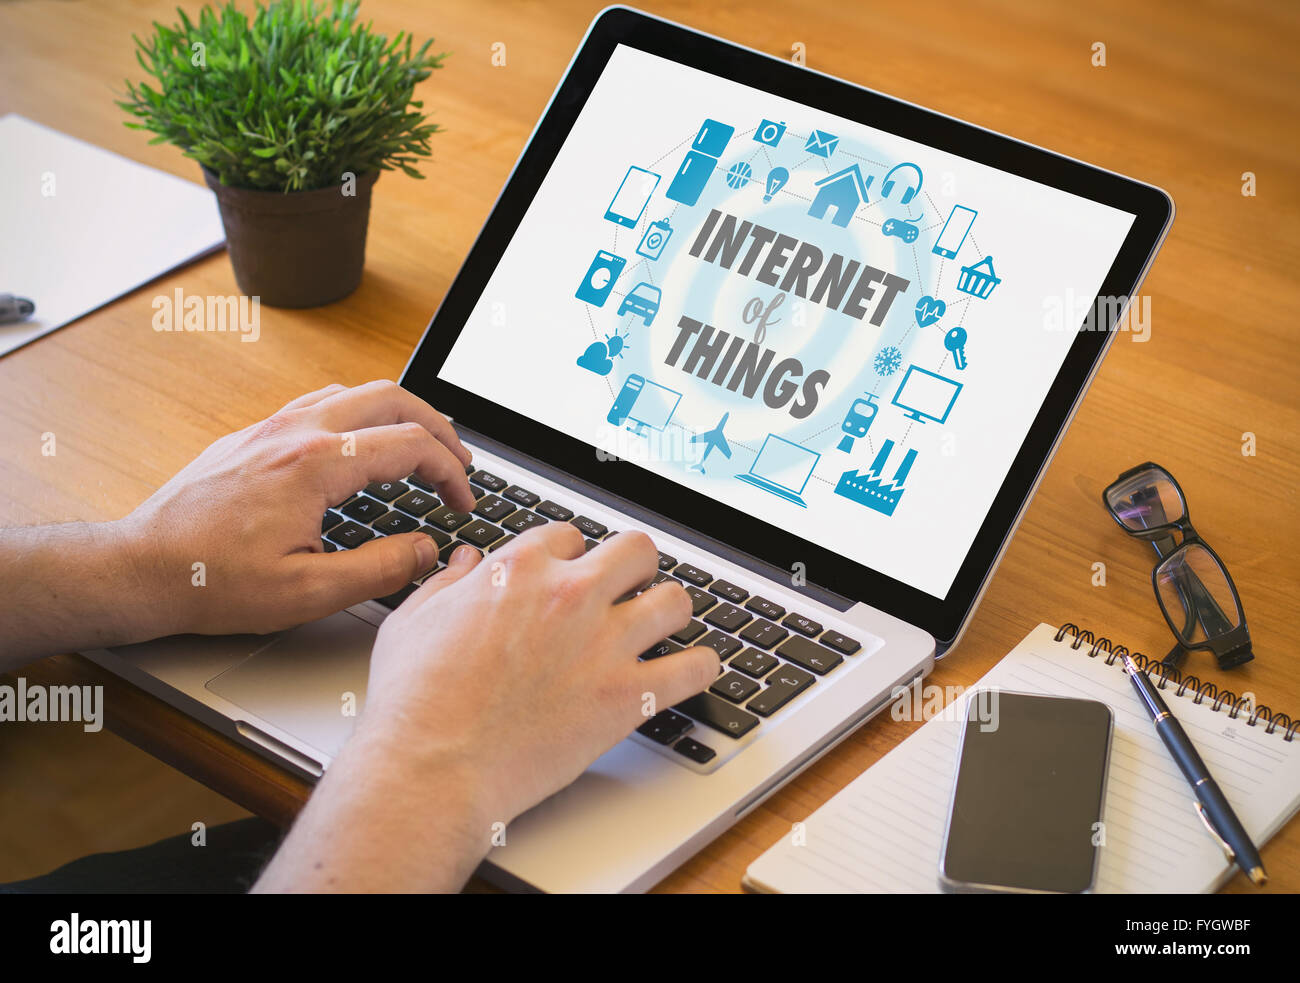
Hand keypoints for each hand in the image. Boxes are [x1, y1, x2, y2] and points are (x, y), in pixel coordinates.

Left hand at [118, 380, 475, 637]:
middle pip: (392, 398)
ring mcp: (273, 426)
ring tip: (423, 448)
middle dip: (438, 428)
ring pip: (358, 392)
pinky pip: (324, 402)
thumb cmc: (213, 581)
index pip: (411, 446)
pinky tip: (365, 444)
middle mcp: (296, 431)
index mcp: (316, 464)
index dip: (451, 473)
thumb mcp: (307, 593)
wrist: (141, 567)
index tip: (461, 503)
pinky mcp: (256, 434)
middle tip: (459, 464)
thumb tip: (426, 550)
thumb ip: (379, 569)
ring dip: (401, 415)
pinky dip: (363, 415)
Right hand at [255, 524, 718, 891]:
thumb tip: (463, 561)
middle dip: (634, 568)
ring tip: (661, 629)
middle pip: (637, 549)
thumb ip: (446, 583)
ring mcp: (605, 642)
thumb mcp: (413, 621)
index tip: (570, 578)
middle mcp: (570, 594)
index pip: (570, 536)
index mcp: (519, 569)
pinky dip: (699, 669)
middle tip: (628, 591)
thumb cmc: (414, 702)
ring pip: (676, 600)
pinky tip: (689, 672)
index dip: (570, 557)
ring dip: (670, 612)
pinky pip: (695, 668)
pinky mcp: (628, 695)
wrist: (433, 767)